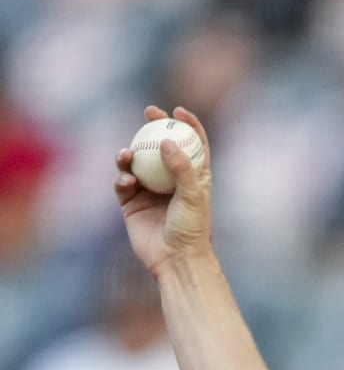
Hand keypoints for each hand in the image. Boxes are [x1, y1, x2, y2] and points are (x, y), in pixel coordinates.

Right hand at [114, 106, 213, 276]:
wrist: (174, 259)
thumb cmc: (192, 228)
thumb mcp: (193, 196)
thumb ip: (182, 168)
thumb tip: (168, 140)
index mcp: (195, 176)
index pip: (194, 144)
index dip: (187, 124)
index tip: (177, 111)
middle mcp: (172, 180)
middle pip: (162, 146)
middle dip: (155, 127)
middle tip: (149, 113)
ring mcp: (150, 190)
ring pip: (138, 162)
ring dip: (131, 153)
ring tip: (127, 154)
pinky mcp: (131, 202)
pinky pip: (123, 182)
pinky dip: (123, 177)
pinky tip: (126, 180)